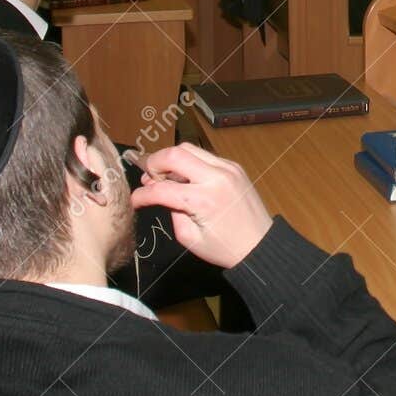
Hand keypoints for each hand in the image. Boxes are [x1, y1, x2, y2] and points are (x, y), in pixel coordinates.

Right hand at [128, 144, 273, 267]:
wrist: (260, 244)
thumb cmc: (224, 247)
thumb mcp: (189, 237)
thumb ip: (171, 211)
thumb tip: (159, 193)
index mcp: (204, 199)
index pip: (161, 189)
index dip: (142, 195)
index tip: (135, 201)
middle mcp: (216, 177)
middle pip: (174, 153)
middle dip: (154, 163)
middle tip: (149, 180)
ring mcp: (228, 167)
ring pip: (189, 148)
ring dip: (171, 160)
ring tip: (165, 179)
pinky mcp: (234, 166)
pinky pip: (204, 155)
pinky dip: (189, 163)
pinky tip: (186, 179)